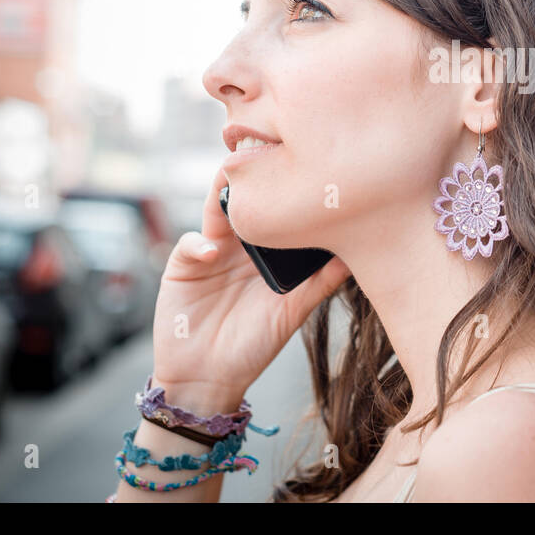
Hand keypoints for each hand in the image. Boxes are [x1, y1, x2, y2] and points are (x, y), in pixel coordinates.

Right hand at [149, 166, 351, 411]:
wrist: (209, 379)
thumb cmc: (253, 346)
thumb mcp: (291, 314)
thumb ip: (319, 284)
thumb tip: (352, 257)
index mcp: (265, 252)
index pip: (275, 212)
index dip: (284, 190)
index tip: (303, 168)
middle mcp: (238, 246)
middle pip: (245, 202)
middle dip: (252, 179)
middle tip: (266, 155)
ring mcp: (209, 252)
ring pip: (214, 211)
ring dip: (222, 195)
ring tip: (233, 180)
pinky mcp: (182, 265)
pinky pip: (189, 244)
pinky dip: (199, 244)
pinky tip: (211, 253)